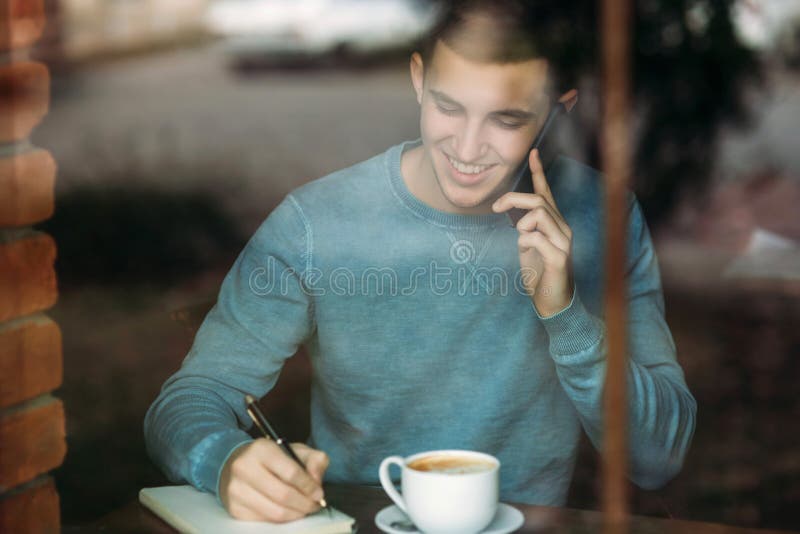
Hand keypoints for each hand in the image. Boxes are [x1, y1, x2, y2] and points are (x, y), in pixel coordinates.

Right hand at [219, 439, 328, 521]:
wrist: (239, 465)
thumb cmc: (272, 458)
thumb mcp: (296, 450)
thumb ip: (315, 460)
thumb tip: (317, 481)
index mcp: (261, 449)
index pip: (291, 472)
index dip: (309, 486)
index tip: (319, 493)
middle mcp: (244, 468)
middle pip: (283, 495)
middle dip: (305, 503)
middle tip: (314, 504)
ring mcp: (237, 489)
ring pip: (275, 512)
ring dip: (296, 514)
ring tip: (304, 509)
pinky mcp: (235, 508)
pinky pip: (265, 521)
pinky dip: (282, 519)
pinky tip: (288, 511)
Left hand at [492, 148, 573, 316]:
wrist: (553, 301)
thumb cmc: (539, 273)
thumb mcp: (527, 246)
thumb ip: (523, 229)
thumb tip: (515, 218)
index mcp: (554, 223)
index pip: (546, 193)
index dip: (539, 172)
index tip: (533, 152)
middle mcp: (562, 228)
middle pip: (538, 200)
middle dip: (514, 199)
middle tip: (497, 208)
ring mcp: (564, 242)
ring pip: (538, 215)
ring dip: (521, 225)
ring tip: (522, 241)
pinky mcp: (559, 258)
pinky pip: (536, 239)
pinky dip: (524, 242)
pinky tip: (525, 252)